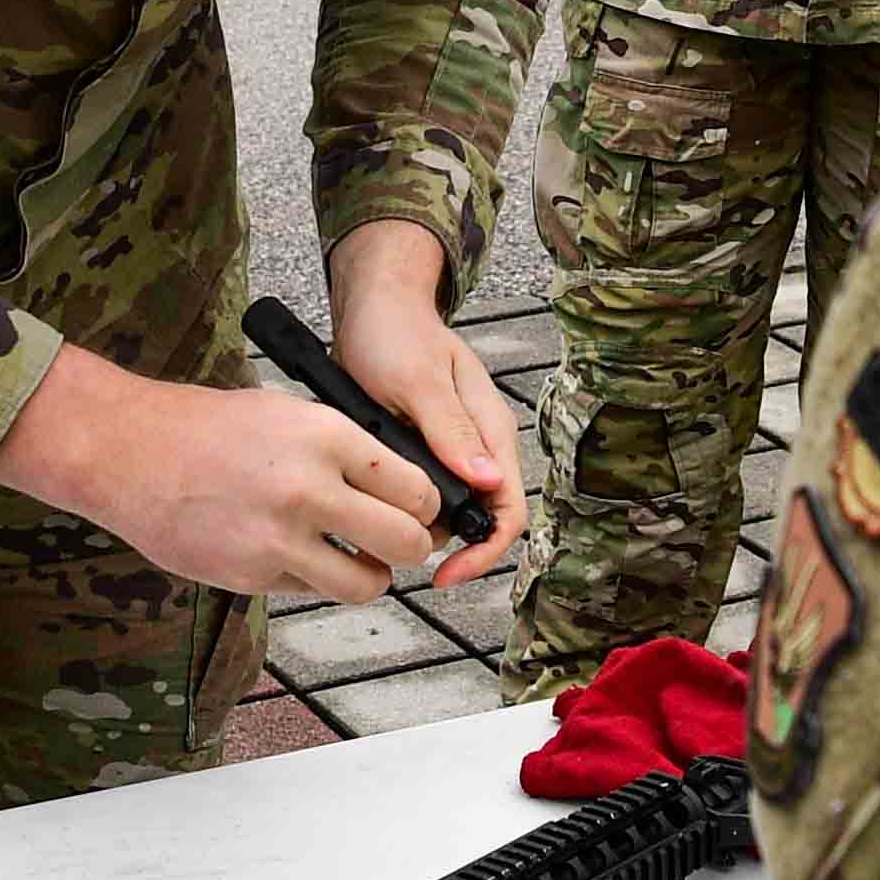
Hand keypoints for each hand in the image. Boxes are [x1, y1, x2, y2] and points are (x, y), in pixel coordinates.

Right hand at [0, 346, 436, 603]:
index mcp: (325, 437)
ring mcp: (279, 539)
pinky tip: (289, 552)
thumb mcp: (287, 413)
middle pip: (405, 541)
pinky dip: (311, 579)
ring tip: (355, 561)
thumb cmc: (207, 427)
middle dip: (412, 546)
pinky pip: (310, 590)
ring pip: (366, 584)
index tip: (419, 508)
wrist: (129, 453)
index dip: (426, 504)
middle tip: (399, 540)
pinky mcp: (252, 576)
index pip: (416, 487)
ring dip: (369, 577)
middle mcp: (308, 490)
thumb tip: (401, 487)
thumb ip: (345, 449)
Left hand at [327, 223, 522, 585]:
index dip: (483, 551)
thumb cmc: (396, 332)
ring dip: (416, 522)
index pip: (507, 509)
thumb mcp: (417, 380)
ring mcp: (453, 450)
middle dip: (443, 542)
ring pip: (448, 511)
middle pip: (479, 519)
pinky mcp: (426, 451)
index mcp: (490, 429)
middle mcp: (478, 445)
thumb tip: (488, 481)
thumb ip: (451, 430)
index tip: (445, 573)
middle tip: (394, 541)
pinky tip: (373, 498)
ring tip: (373, 513)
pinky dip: (401, 504)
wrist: (372, 306)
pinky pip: (424, 493)